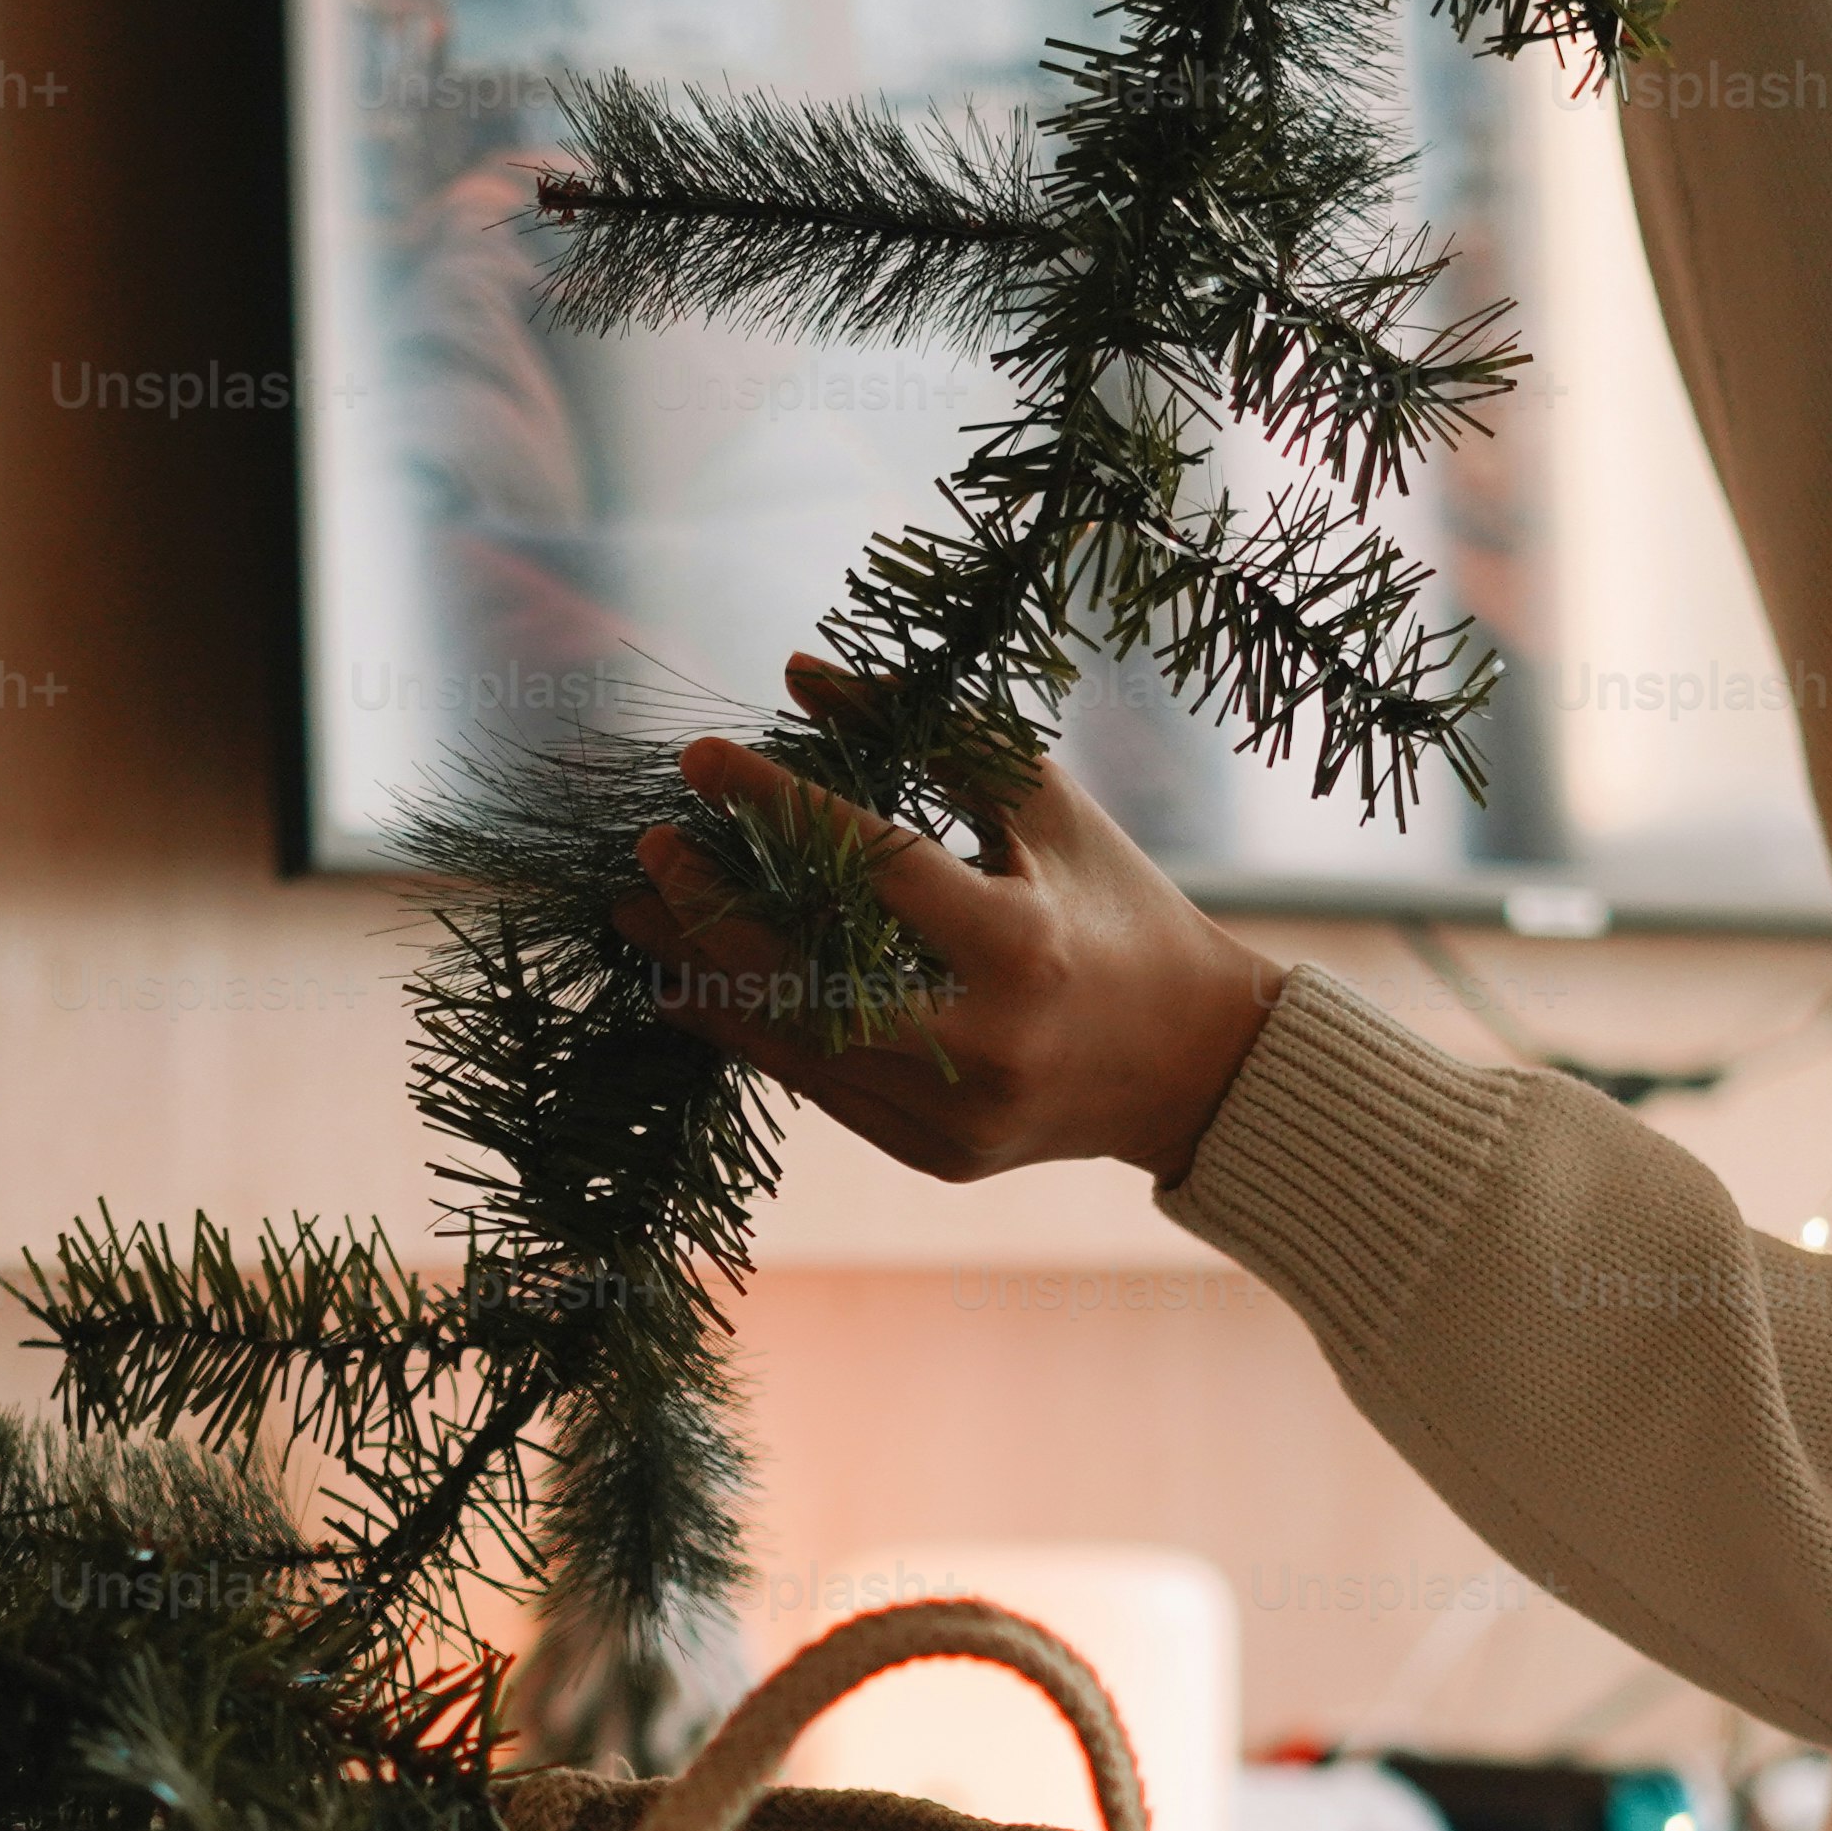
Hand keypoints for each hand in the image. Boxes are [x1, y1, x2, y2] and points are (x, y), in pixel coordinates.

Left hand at [610, 657, 1289, 1186]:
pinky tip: (693, 986)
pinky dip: (753, 1033)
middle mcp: (983, 1041)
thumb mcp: (1043, 805)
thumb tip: (798, 674)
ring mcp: (954, 1113)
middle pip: (805, 973)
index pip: (868, 865)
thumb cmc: (1117, 907)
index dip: (774, 806)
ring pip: (796, 1044)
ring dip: (705, 976)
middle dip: (711, 906)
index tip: (698, 760)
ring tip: (637, 921)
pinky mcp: (935, 1156)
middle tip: (651, 848)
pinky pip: (821, 1089)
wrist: (1194, 1063)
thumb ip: (929, 733)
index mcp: (1020, 945)